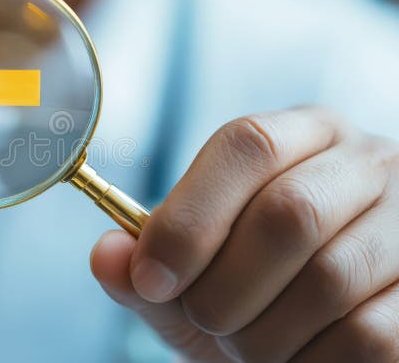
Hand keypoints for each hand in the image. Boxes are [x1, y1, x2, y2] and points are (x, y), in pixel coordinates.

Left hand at [91, 106, 398, 361]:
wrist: (321, 334)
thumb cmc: (250, 292)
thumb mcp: (190, 276)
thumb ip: (144, 266)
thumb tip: (107, 257)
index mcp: (300, 136)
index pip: (246, 145)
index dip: (189, 217)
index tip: (150, 280)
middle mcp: (366, 163)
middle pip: (287, 213)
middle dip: (225, 289)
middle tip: (207, 321)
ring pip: (330, 278)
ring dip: (265, 335)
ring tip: (249, 345)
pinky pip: (369, 336)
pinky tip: (297, 358)